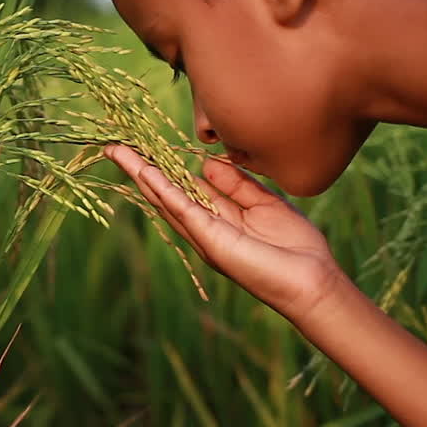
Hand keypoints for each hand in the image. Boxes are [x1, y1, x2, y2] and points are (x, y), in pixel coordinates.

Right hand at [105, 145, 344, 320]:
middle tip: (115, 147)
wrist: (312, 280)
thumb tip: (207, 163)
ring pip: (165, 199)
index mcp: (217, 218)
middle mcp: (204, 227)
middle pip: (164, 193)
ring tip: (118, 153)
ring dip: (141, 175)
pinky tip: (146, 172)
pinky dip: (163, 190)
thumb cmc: (294, 246)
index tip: (144, 146)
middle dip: (140, 170)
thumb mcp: (264, 203)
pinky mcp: (211, 240)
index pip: (183, 187)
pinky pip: (182, 210)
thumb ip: (237, 184)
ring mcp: (204, 235)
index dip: (164, 167)